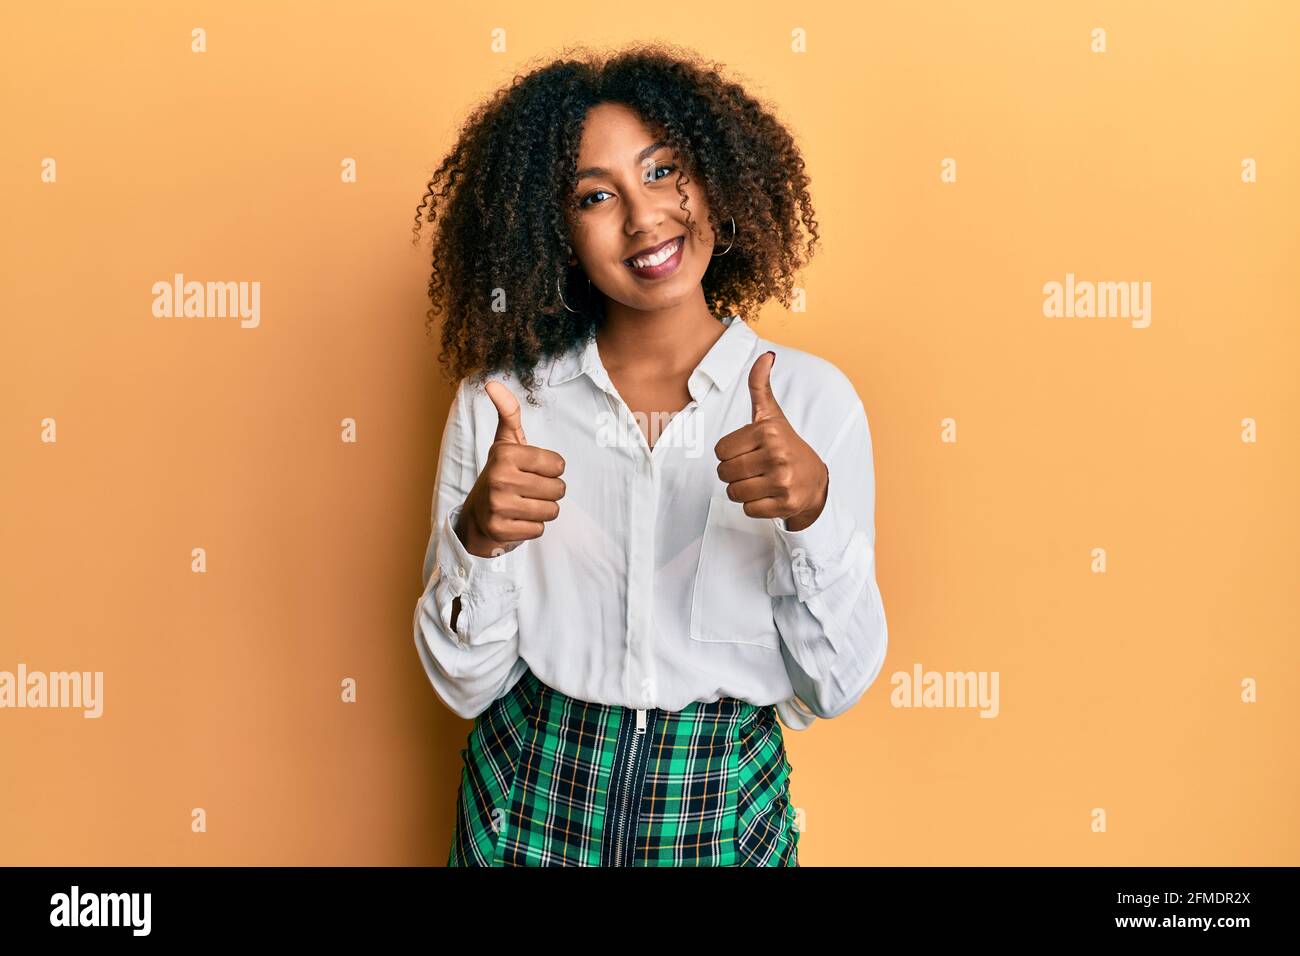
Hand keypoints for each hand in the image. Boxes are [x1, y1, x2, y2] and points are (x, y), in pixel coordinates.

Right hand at [459, 381, 565, 557]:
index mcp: (505, 453)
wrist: (477, 514)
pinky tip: (516, 519)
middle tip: (529, 489)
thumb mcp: (506, 442)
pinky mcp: (501, 529)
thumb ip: (508, 412)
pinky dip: (532, 526)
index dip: (552, 469)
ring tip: (524, 504)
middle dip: (550, 491)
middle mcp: (500, 478)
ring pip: (552, 510)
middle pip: (559, 489)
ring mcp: (499, 506)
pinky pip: (539, 529)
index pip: (559, 465)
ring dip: (542, 509)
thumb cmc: (501, 473)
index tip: (533, 470)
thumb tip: (491, 382)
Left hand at [714, 351, 828, 530]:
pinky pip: (747, 509)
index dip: (730, 453)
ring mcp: (782, 481)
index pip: (720, 450)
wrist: (816, 481)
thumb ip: (760, 386)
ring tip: (760, 481)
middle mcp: (776, 455)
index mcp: (768, 432)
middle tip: (754, 468)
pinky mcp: (784, 504)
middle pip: (724, 472)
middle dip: (734, 473)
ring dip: (742, 490)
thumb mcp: (772, 416)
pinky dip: (754, 506)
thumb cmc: (786, 445)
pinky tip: (769, 495)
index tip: (749, 451)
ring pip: (733, 492)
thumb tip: (766, 355)